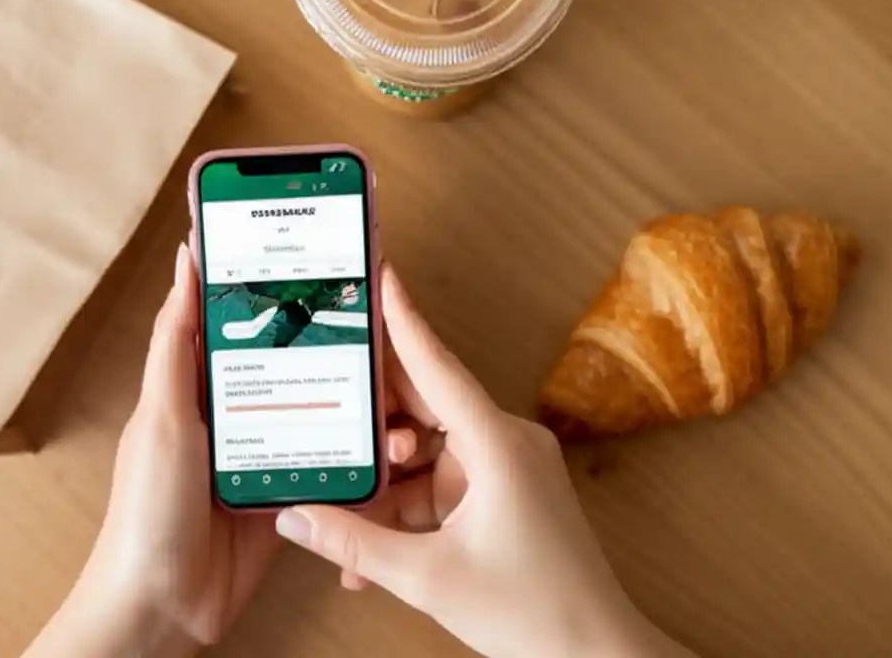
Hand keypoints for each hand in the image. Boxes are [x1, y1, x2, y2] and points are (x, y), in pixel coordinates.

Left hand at [26, 245, 421, 657]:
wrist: (163, 607)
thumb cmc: (147, 513)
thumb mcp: (163, 417)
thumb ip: (178, 344)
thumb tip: (187, 262)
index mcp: (199, 385)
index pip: (241, 318)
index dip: (273, 283)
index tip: (313, 248)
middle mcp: (234, 414)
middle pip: (294, 361)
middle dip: (334, 344)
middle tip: (377, 322)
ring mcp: (263, 454)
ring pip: (319, 409)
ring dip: (355, 402)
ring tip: (393, 390)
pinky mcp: (287, 494)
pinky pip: (328, 461)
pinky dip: (356, 454)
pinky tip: (385, 444)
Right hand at [274, 267, 691, 657]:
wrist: (596, 654)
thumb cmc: (534, 612)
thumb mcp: (427, 577)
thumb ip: (353, 544)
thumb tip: (295, 518)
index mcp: (496, 444)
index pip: (435, 365)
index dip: (401, 318)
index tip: (379, 272)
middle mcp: (505, 443)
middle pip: (423, 407)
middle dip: (370, 417)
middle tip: (321, 394)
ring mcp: (508, 468)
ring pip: (427, 455)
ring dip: (385, 485)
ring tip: (337, 508)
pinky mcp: (506, 494)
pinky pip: (443, 486)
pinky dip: (409, 509)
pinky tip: (370, 548)